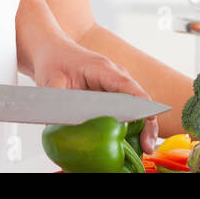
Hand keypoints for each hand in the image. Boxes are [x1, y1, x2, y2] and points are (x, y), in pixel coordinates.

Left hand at [31, 36, 159, 153]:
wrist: (53, 52)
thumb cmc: (53, 62)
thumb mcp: (51, 82)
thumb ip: (59, 105)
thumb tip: (63, 130)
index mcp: (102, 69)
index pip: (127, 87)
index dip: (139, 104)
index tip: (148, 121)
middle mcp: (115, 76)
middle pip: (138, 99)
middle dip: (146, 123)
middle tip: (147, 145)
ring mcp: (115, 84)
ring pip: (135, 105)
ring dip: (142, 126)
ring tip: (145, 146)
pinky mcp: (112, 93)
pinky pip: (127, 109)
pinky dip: (133, 124)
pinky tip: (134, 140)